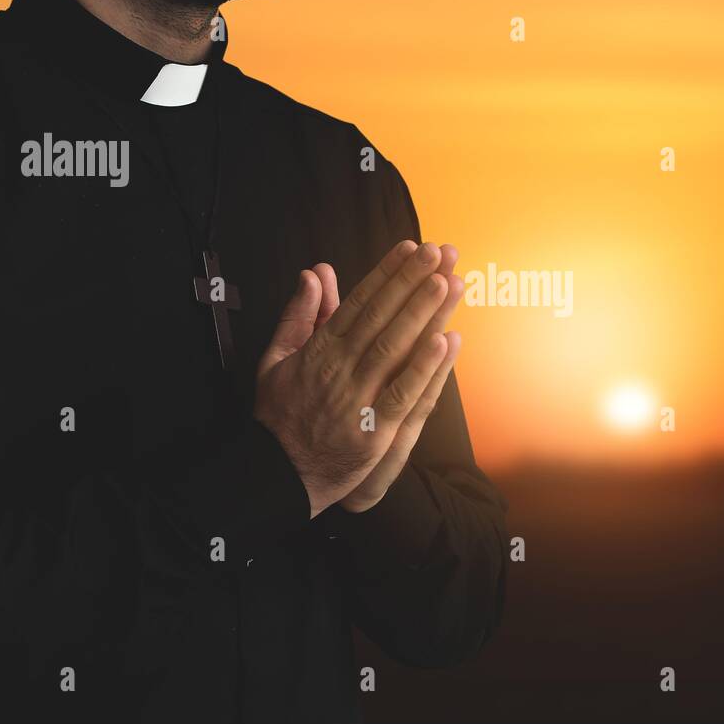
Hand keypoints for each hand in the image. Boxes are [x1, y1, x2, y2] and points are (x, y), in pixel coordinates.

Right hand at [252, 240, 458, 517]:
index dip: (387, 274)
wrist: (276, 474)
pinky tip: (446, 341)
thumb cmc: (279, 415)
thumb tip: (314, 273)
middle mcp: (338, 370)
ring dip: (423, 315)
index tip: (410, 249)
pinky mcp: (373, 432)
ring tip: (447, 283)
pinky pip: (403, 395)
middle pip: (381, 318)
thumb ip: (297, 315)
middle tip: (439, 253)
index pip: (358, 303)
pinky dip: (424, 368)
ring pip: (395, 350)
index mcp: (318, 350)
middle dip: (411, 283)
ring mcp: (357, 400)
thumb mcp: (275, 360)